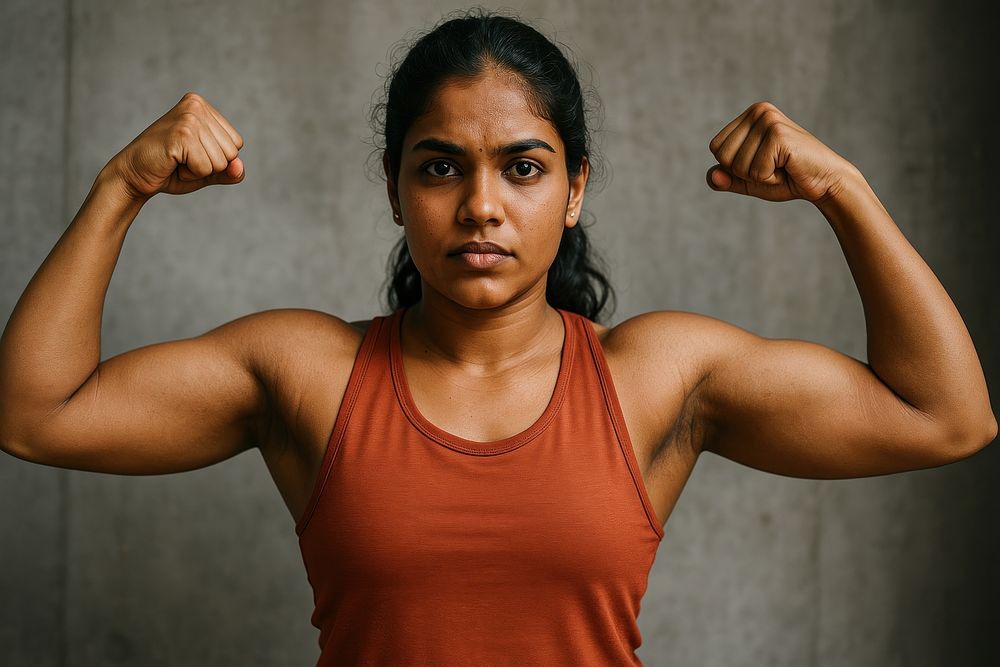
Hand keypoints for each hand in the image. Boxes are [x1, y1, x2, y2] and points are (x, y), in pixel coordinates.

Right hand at [104, 92, 244, 200]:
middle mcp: (196, 105)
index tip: (190, 153)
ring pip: (221, 162)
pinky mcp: (181, 133)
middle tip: (181, 159)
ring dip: (199, 171)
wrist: (133, 175)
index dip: (217, 158)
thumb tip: (239, 165)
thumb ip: (229, 170)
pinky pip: (205, 168)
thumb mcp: (207, 171)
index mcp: (203, 107)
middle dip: (209, 165)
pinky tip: (171, 163)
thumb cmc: (170, 170)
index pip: (236, 143)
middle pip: (231, 152)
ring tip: (176, 160)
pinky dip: (191, 174)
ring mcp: (188, 117)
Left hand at [706, 101, 857, 203]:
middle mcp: (758, 111)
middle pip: (722, 155)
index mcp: (750, 116)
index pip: (716, 148)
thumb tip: (712, 175)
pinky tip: (788, 167)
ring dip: (760, 176)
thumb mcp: (750, 180)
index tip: (762, 163)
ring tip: (782, 166)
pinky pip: (755, 171)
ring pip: (738, 165)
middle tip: (773, 166)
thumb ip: (727, 179)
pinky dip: (770, 178)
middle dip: (745, 172)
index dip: (735, 167)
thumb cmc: (789, 178)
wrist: (826, 182)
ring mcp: (769, 120)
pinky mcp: (778, 134)